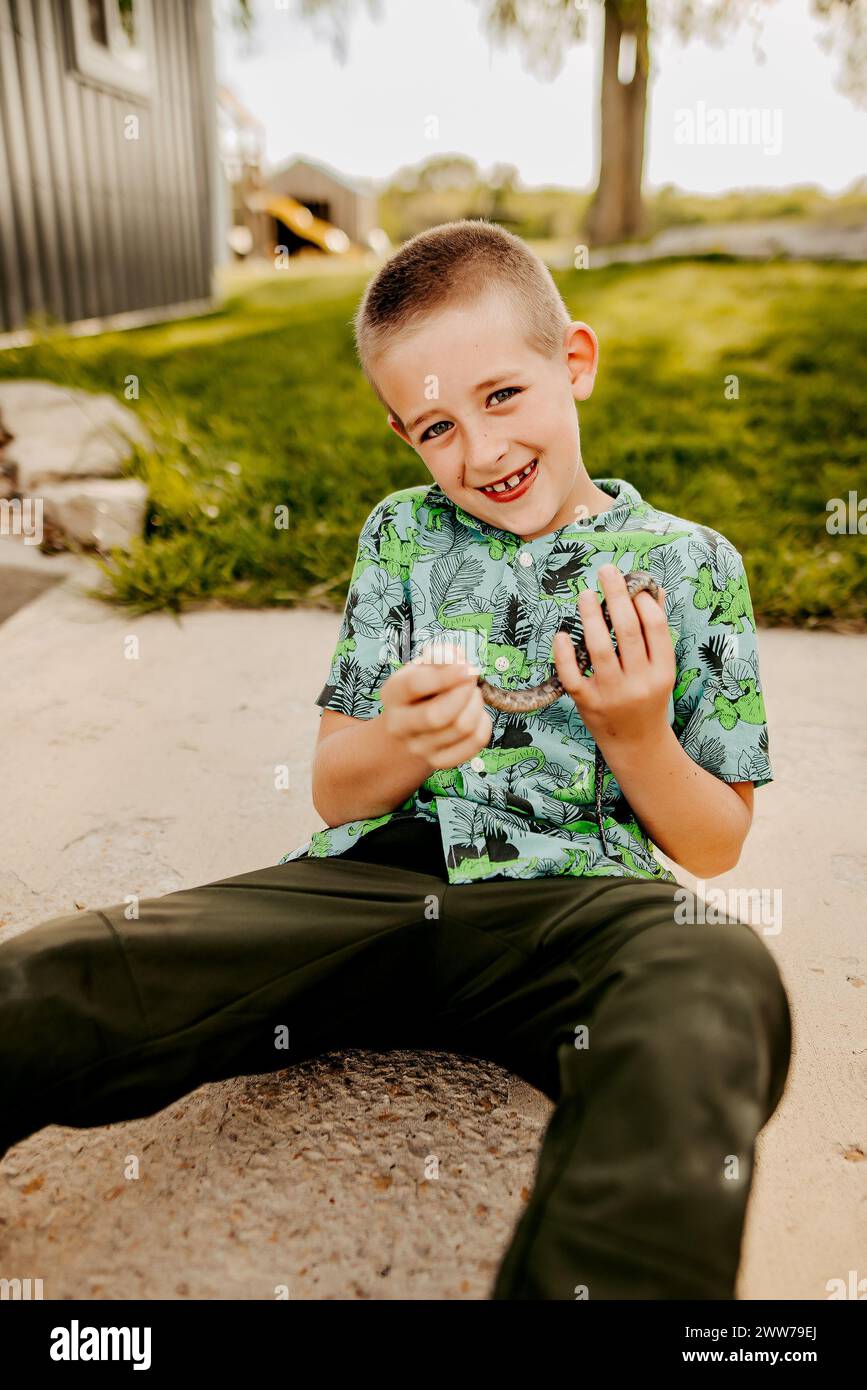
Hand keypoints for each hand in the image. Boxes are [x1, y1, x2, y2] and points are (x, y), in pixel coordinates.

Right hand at [380, 643, 492, 773]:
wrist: (413, 725)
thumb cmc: (424, 688)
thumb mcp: (425, 665)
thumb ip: (440, 656)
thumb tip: (455, 658)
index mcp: (393, 693)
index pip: (415, 686)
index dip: (445, 676)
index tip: (466, 667)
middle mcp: (399, 724)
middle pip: (436, 716)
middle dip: (463, 694)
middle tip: (472, 679)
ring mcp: (419, 747)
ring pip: (461, 727)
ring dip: (476, 704)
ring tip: (473, 693)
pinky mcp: (439, 761)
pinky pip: (474, 742)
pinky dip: (484, 724)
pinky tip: (477, 713)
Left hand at [552, 565, 674, 752]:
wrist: (637, 745)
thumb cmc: (648, 698)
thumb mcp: (661, 669)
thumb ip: (657, 633)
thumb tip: (653, 590)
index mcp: (663, 671)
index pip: (655, 627)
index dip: (643, 601)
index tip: (632, 584)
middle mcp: (639, 682)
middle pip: (627, 631)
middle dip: (616, 596)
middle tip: (606, 571)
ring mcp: (612, 694)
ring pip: (599, 648)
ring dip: (590, 617)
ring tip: (585, 594)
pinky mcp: (587, 704)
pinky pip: (572, 675)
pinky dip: (564, 654)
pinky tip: (562, 634)